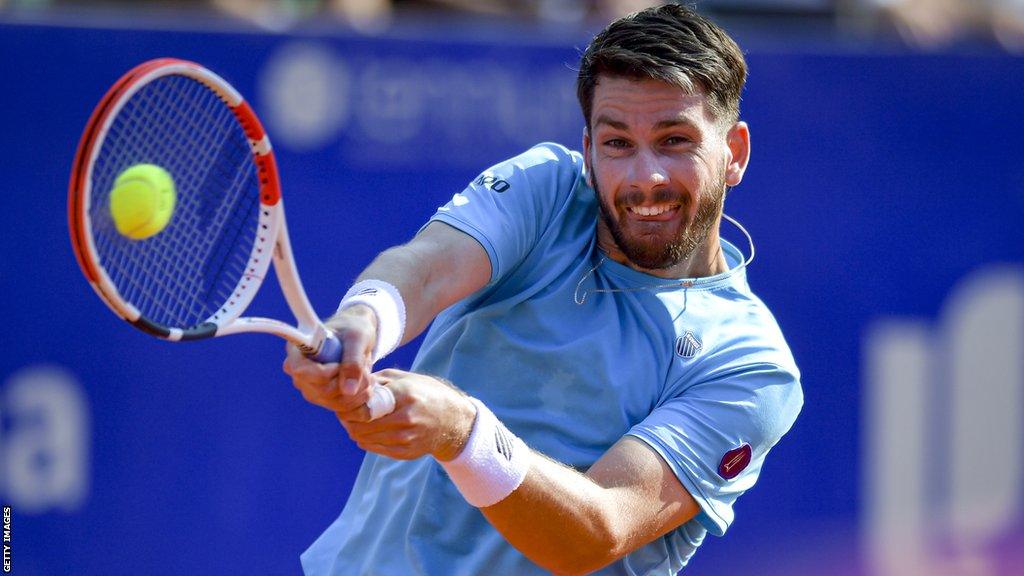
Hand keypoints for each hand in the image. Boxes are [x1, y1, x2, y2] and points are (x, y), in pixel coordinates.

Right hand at [283, 304, 377, 412]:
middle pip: (324, 392)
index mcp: (297, 353)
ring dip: (359, 390)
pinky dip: (360, 398)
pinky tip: (366, 383)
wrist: (356, 336)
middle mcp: (299, 374)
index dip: (328, 373)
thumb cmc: (353, 329)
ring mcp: (310, 389)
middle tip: (365, 366)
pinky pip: (343, 408)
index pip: (303, 373)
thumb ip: (353, 361)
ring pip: (336, 403)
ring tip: (367, 373)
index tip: (341, 362)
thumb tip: (348, 390)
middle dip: (351, 382)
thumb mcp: (357, 338)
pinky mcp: (324, 399)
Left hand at [337, 369, 476, 461]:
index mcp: (405, 394)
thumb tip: (352, 383)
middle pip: (360, 424)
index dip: (348, 404)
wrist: (453, 421)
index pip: (364, 404)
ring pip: (364, 437)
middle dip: (347, 418)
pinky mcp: (405, 452)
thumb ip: (379, 379)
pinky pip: (374, 448)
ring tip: (356, 420)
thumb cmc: (427, 394)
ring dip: (354, 429)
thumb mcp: (406, 378)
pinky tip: (368, 430)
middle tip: (344, 412)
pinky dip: (365, 439)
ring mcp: (406, 438)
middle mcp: (406, 417)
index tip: (344, 401)